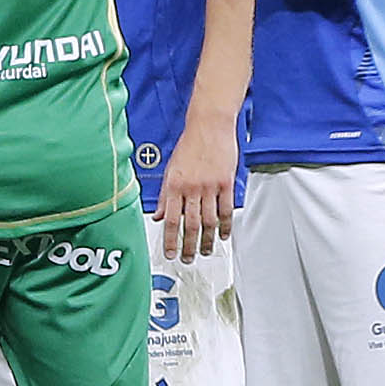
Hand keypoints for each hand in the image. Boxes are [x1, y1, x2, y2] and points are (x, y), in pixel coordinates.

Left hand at [156, 117, 237, 259]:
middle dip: (189, 246)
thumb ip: (164, 196)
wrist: (209, 125)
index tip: (170, 254)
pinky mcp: (226, 183)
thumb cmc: (189, 145)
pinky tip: (223, 235)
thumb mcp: (170, 169)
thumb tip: (158, 216)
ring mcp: (210, 186)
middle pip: (191, 225)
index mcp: (174, 185)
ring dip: (208, 240)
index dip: (170, 240)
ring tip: (206, 251)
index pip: (171, 219)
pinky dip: (225, 226)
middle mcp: (192, 187)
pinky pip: (226, 210)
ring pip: (209, 221)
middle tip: (188, 259)